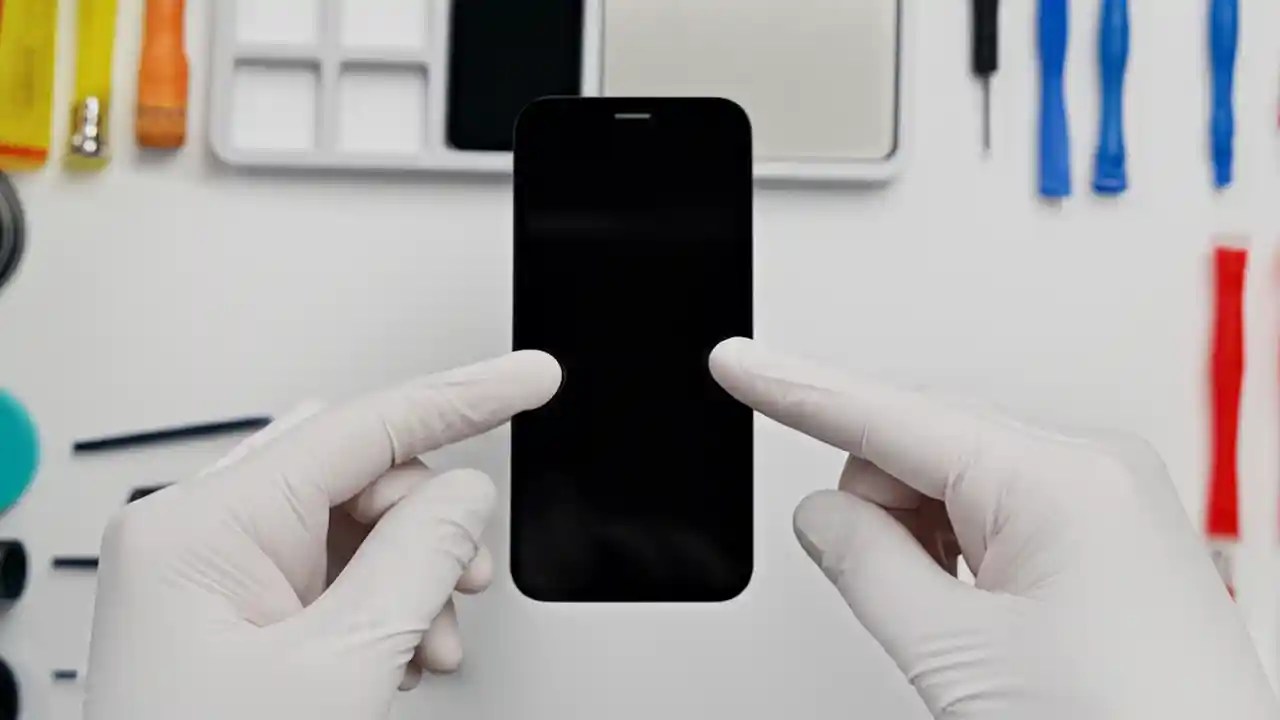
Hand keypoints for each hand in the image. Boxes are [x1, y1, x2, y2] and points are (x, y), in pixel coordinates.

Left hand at [83, 352, 560, 719]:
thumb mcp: (339, 665)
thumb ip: (417, 560)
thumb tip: (465, 496)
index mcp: (199, 530)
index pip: (359, 428)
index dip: (460, 398)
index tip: (528, 379)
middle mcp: (196, 540)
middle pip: (356, 477)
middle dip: (429, 522)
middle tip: (470, 573)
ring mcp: (212, 581)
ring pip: (352, 529)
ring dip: (413, 578)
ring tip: (430, 641)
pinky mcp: (234, 620)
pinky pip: (333, 577)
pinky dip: (384, 609)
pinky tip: (400, 655)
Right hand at [710, 338, 1278, 719]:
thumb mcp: (957, 654)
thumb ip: (866, 565)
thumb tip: (822, 516)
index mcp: (1058, 479)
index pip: (888, 415)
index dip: (796, 390)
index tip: (738, 364)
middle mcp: (1093, 472)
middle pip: (921, 448)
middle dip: (883, 511)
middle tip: (897, 598)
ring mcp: (1110, 503)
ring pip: (957, 483)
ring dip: (925, 542)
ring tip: (958, 628)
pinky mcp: (1114, 538)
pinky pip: (1001, 513)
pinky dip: (963, 555)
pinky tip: (982, 615)